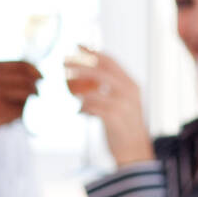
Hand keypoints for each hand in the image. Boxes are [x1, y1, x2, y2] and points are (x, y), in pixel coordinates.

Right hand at [0, 61, 41, 148]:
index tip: (41, 79)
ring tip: (15, 113)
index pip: (21, 64)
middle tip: (37, 96)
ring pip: (27, 93)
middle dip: (35, 88)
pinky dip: (18, 117)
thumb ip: (0, 79)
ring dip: (26, 104)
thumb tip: (32, 81)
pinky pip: (20, 111)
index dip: (35, 72)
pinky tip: (6, 122)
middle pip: (28, 78)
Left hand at [66, 46, 154, 166]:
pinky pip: (92, 108)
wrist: (135, 152)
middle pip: (100, 71)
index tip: (76, 45)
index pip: (110, 61)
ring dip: (78, 89)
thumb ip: (109, 88)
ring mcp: (123, 105)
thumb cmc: (124, 126)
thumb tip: (87, 74)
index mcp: (131, 84)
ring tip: (68, 90)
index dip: (92, 52)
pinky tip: (79, 112)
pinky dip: (83, 108)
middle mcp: (129, 92)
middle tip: (62, 62)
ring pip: (94, 90)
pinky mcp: (114, 119)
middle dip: (79, 64)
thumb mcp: (122, 102)